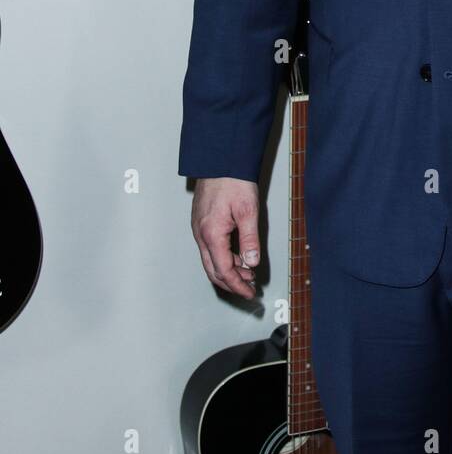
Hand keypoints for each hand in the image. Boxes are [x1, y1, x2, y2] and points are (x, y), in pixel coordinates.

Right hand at [191, 177, 260, 298]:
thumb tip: (251, 263)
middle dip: (231, 283)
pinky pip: (210, 249)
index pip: (223, 270)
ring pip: (210, 260)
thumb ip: (250, 240)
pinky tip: (238, 257)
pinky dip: (223, 258)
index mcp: (212, 234)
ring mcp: (199, 229)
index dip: (237, 285)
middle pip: (213, 270)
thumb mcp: (248, 211)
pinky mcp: (201, 223)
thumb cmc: (233, 181)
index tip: (249, 292)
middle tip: (248, 288)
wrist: (220, 161)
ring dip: (228, 270)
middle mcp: (201, 234)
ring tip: (248, 273)